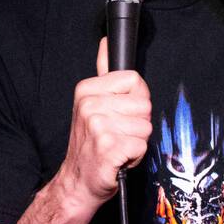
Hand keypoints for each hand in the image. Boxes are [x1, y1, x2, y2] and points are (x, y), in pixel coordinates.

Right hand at [55, 38, 151, 210]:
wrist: (77, 181)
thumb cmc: (91, 145)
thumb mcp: (92, 104)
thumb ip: (104, 73)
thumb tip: (106, 42)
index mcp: (87, 90)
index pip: (135, 80)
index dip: (136, 100)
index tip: (120, 113)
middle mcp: (90, 105)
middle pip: (144, 105)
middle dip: (137, 124)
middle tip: (117, 135)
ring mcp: (97, 126)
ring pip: (145, 127)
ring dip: (136, 142)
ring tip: (117, 146)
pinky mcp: (108, 148)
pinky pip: (141, 146)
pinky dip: (134, 157)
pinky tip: (118, 159)